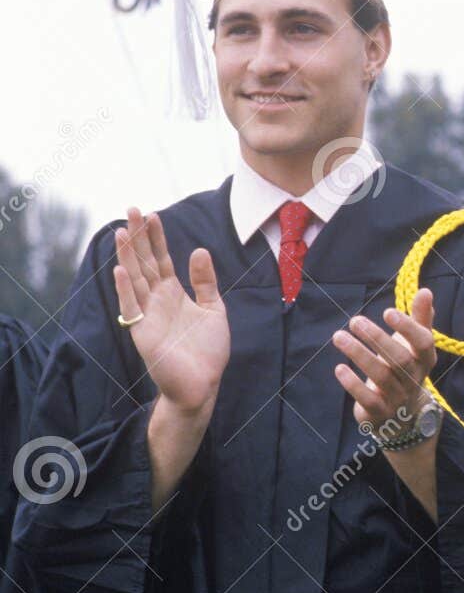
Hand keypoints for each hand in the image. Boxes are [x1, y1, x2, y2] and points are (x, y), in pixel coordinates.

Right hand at [112, 207, 229, 413]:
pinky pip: (132, 308)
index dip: (156, 238)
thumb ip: (205, 282)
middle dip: (138, 237)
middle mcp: (157, 300)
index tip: (152, 214)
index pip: (161, 259)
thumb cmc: (207, 350)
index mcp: (173, 293)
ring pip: (135, 279)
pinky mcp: (144, 333)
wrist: (202, 384)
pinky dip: (126, 289)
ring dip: (127, 256)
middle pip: (144, 262)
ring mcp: (148, 315)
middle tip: (132, 209)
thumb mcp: (214, 309)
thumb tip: (198, 250)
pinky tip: (121, 270)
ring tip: (122, 231)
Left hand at [331, 288, 439, 436]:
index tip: (388, 311)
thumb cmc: (406, 369)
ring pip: (381, 377)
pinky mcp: (379, 412)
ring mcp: (398, 398)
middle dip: (377, 339)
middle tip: (355, 320)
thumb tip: (425, 291)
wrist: (404, 415)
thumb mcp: (414, 345)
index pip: (423, 343)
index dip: (408, 328)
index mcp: (424, 360)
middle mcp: (414, 379)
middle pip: (400, 359)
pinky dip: (353, 385)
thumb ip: (419, 319)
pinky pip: (368, 400)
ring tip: (338, 336)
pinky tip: (339, 368)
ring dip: (359, 355)